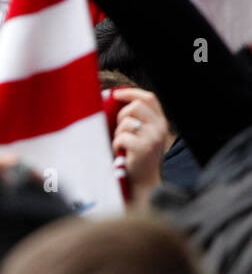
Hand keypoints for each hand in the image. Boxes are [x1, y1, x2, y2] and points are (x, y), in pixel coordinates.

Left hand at [111, 87, 168, 204]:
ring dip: (118, 133)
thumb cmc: (137, 155)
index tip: (116, 94)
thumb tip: (113, 97)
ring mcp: (153, 138)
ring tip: (123, 145)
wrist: (144, 181)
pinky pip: (121, 137)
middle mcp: (160, 128)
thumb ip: (136, 118)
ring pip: (127, 122)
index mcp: (161, 122)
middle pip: (136, 106)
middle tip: (120, 129)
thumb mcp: (142, 134)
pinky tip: (122, 153)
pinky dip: (116, 144)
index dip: (131, 92)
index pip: (149, 98)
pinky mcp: (143, 148)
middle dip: (121, 115)